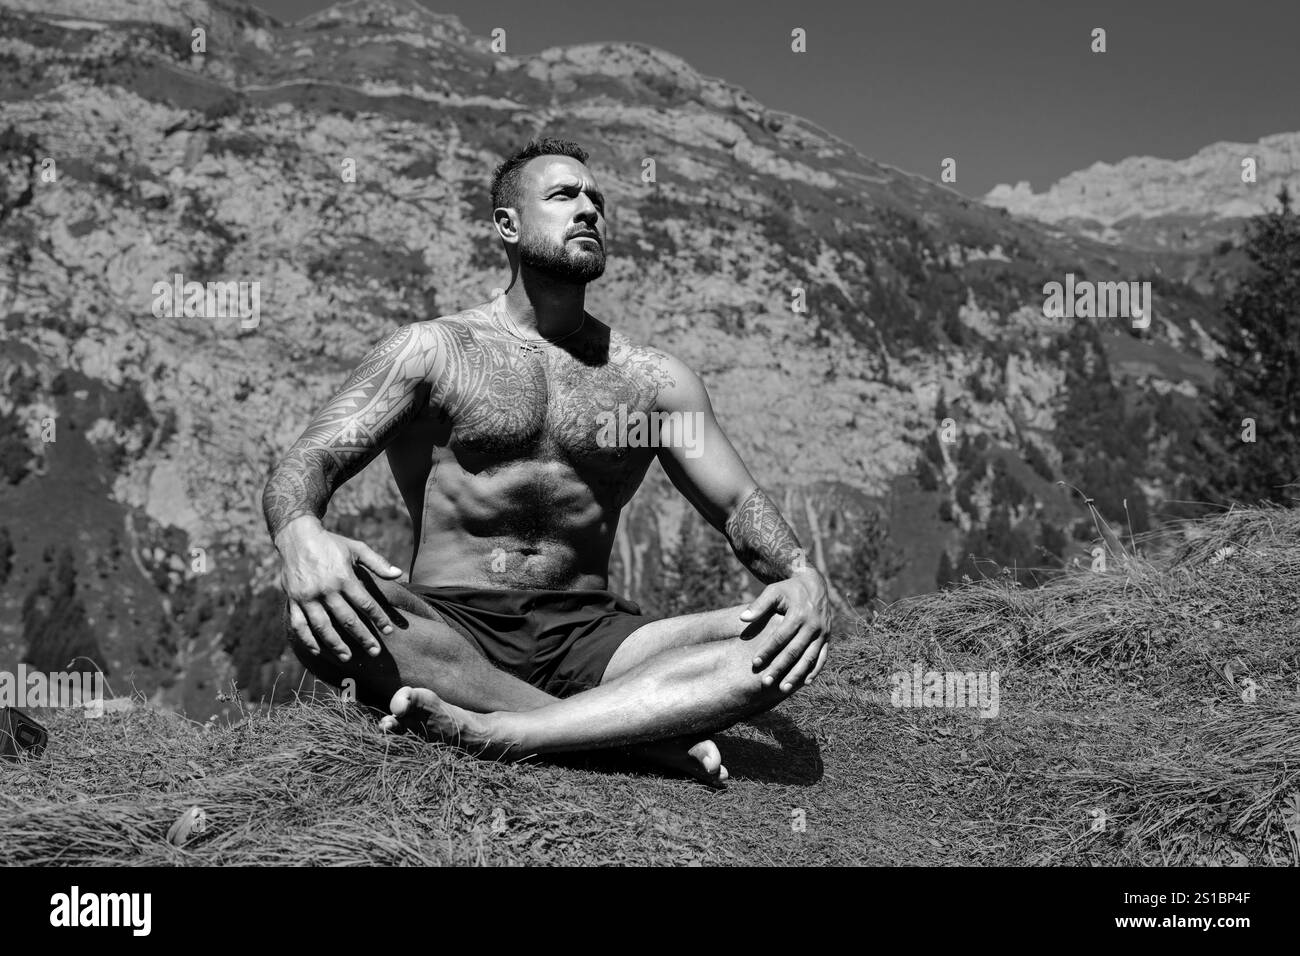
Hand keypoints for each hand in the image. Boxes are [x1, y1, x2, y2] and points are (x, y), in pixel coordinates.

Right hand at [276, 517, 403, 662]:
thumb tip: (399, 574)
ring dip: (336, 644)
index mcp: (344, 577)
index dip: (378, 618)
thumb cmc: (331, 543)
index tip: (388, 632)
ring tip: (348, 657)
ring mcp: (307, 596)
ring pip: (323, 626)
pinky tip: (318, 651)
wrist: (297, 535)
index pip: (365, 603)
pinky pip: (299, 624)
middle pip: (347, 619)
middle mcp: (325, 589)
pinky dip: (307, 639)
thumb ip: (378, 563)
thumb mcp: (357, 549)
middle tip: (375, 652)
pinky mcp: (293, 599)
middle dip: (363, 637)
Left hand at [739, 567, 831, 691]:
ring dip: (796, 675)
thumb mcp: (773, 591)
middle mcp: (813, 625)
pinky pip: (822, 657)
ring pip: (809, 658)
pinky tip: (805, 683)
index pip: (780, 637)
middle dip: (779, 668)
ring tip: (782, 689)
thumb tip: (742, 618)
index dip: (767, 650)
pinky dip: (815, 671)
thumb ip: (759, 605)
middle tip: (765, 682)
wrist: (814, 584)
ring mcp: (823, 633)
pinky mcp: (827, 637)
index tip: (754, 663)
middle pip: (794, 651)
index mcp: (799, 614)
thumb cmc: (788, 589)